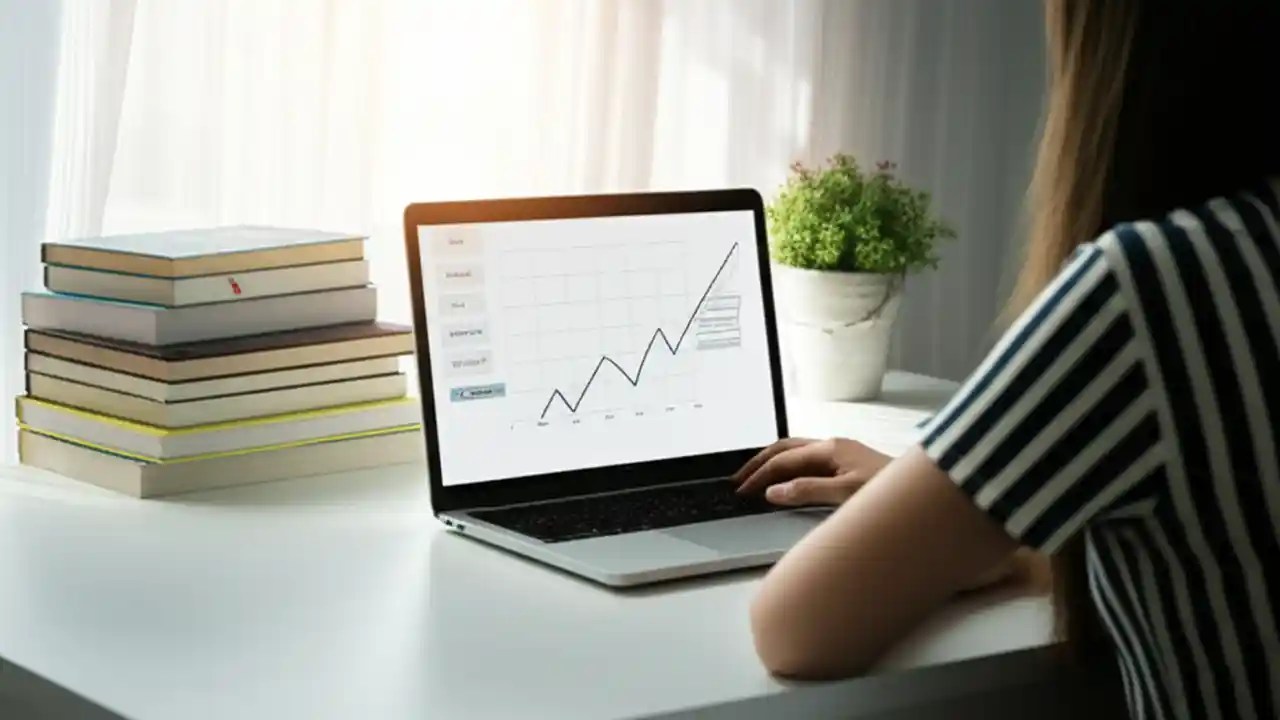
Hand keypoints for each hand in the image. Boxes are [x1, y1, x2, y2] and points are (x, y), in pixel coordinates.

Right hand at [732, 437, 892, 505]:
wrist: (922, 491)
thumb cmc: (889, 492)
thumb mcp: (846, 494)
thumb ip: (807, 490)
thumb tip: (773, 492)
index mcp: (829, 448)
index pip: (784, 460)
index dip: (760, 475)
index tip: (743, 491)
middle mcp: (832, 445)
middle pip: (785, 448)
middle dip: (759, 462)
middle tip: (739, 480)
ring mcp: (839, 452)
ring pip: (795, 451)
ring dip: (772, 463)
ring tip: (754, 478)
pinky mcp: (845, 462)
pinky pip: (807, 460)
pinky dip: (788, 468)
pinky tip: (785, 481)